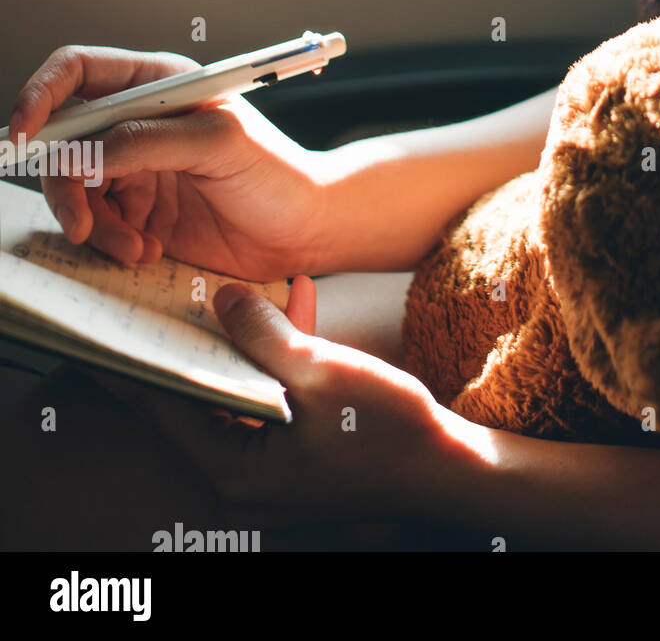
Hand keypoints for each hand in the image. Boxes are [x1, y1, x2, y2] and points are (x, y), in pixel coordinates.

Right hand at [9, 44, 336, 278]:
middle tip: (82, 222)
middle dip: (63, 183)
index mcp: (160, 83)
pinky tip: (147, 249)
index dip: (41, 96)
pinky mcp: (137, 209)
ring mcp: (135, 166)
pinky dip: (111, 241)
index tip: (24, 135)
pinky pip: (95, 222)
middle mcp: (139, 120)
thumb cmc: (278, 174)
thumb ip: (147, 141)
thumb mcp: (218, 144)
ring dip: (94, 223)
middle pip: (62, 137)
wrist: (304, 230)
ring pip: (73, 187)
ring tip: (135, 245)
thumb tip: (85, 150)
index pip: (78, 71)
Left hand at [90, 277, 488, 528]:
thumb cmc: (385, 430)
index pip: (164, 407)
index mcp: (233, 469)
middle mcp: (239, 474)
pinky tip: (293, 308)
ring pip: (234, 392)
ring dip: (239, 342)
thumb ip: (263, 335)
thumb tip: (222, 300)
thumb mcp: (321, 371)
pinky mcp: (294, 450)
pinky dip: (275, 359)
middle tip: (164, 293)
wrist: (446, 466)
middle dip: (189, 340)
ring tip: (232, 290)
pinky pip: (268, 397)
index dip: (136, 360)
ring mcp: (268, 465)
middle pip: (194, 398)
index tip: (108, 324)